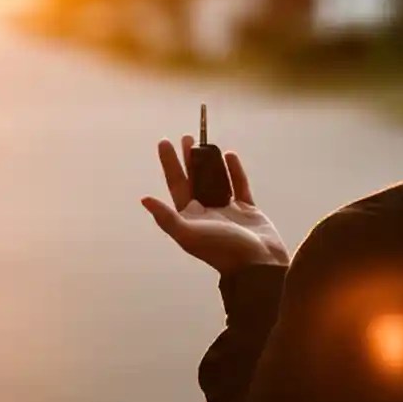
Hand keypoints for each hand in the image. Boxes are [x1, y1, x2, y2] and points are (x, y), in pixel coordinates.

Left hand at [141, 135, 290, 275]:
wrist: (258, 264)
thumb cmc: (221, 250)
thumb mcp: (189, 234)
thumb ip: (166, 217)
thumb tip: (144, 199)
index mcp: (190, 217)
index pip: (176, 184)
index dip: (169, 164)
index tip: (164, 142)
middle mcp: (206, 212)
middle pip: (194, 179)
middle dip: (189, 159)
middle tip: (187, 137)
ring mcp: (228, 210)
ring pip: (216, 180)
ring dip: (210, 163)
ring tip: (206, 144)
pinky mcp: (248, 210)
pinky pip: (239, 185)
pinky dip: (235, 171)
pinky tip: (230, 155)